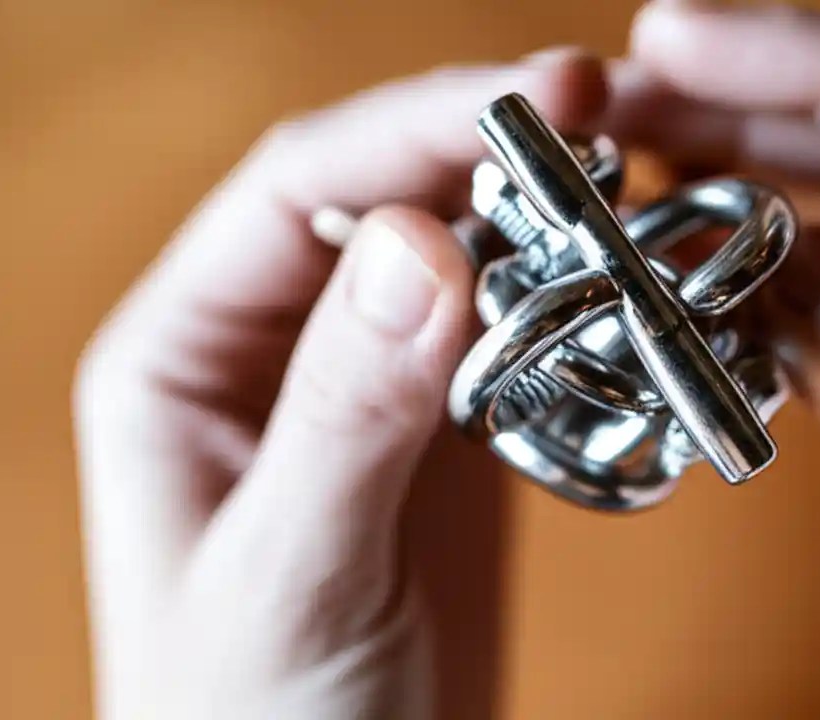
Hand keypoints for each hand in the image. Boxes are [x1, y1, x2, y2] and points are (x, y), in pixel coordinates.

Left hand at [73, 50, 605, 717]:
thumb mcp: (288, 573)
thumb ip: (346, 410)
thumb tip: (417, 239)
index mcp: (185, 359)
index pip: (296, 188)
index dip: (412, 128)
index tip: (530, 105)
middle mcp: (272, 356)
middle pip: (386, 203)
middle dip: (493, 156)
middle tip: (610, 118)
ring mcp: (366, 393)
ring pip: (460, 268)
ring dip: (542, 230)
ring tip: (634, 197)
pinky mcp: (442, 443)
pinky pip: (509, 345)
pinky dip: (567, 314)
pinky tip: (620, 297)